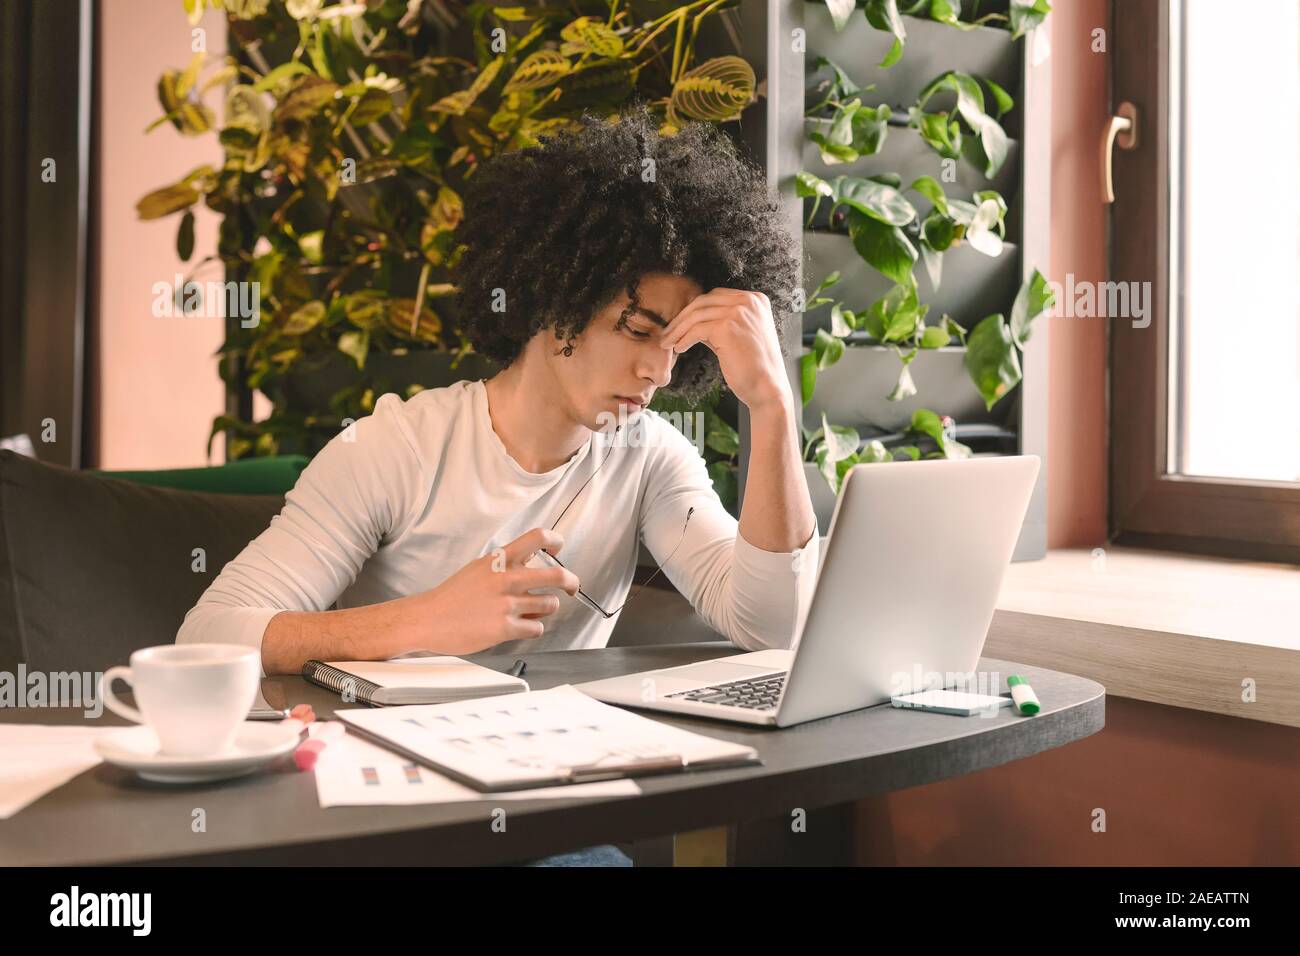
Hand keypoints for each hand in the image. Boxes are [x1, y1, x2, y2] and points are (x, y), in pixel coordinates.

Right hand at [403, 528, 579, 654]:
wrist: (428, 619)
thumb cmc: (452, 596)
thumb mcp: (479, 568)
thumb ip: (506, 565)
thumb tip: (532, 565)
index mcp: (499, 560)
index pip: (538, 537)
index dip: (555, 540)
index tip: (558, 548)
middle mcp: (507, 579)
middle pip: (558, 576)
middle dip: (571, 583)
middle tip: (571, 587)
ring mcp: (507, 604)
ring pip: (549, 605)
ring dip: (545, 609)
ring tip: (531, 611)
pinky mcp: (505, 628)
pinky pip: (536, 628)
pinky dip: (533, 628)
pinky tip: (520, 626)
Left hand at [658, 288, 791, 412]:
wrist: (767, 388)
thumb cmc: (754, 367)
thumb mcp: (739, 336)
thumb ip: (720, 323)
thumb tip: (691, 320)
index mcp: (755, 299)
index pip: (715, 296)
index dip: (694, 309)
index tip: (680, 324)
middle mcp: (749, 301)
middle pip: (703, 302)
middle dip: (682, 318)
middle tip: (668, 333)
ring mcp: (739, 312)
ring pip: (697, 315)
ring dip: (678, 330)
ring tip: (668, 343)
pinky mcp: (728, 327)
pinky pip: (696, 330)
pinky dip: (684, 339)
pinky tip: (679, 348)